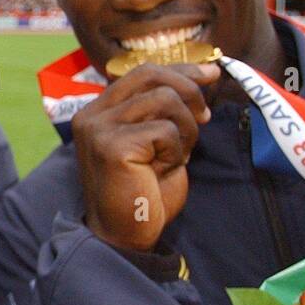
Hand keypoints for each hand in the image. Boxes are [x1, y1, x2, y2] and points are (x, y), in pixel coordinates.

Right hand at [73, 62, 219, 252]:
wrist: (125, 234)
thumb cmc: (144, 191)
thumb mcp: (156, 140)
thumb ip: (164, 110)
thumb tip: (203, 74)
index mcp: (99, 111)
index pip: (142, 72)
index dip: (181, 69)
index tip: (211, 73)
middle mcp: (92, 115)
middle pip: (151, 75)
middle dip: (189, 90)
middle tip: (204, 117)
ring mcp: (99, 129)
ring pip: (163, 99)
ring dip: (185, 127)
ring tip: (179, 154)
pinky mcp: (112, 146)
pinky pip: (164, 130)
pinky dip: (177, 150)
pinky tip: (165, 168)